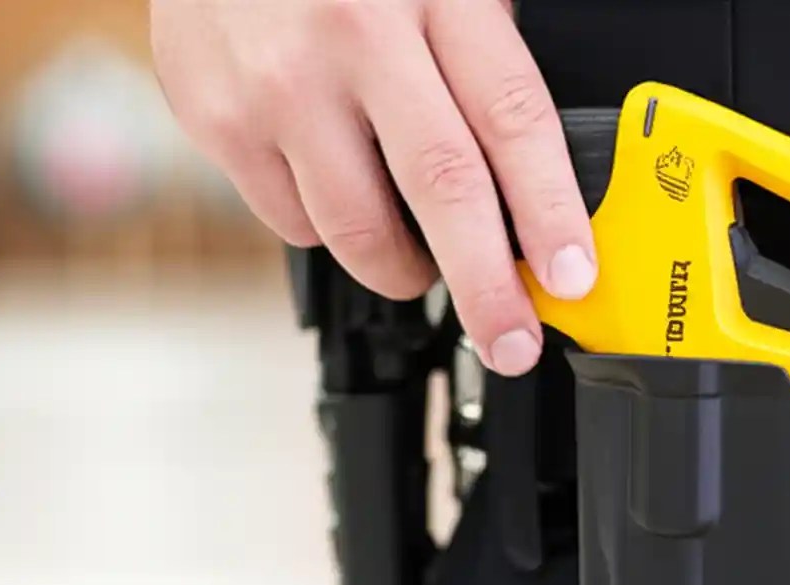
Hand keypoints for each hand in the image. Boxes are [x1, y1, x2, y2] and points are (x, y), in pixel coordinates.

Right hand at [151, 0, 596, 375]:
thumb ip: (485, 56)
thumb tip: (539, 180)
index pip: (512, 119)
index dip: (551, 211)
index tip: (572, 276)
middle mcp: (354, 36)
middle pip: (444, 191)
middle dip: (487, 289)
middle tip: (512, 343)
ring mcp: (278, 83)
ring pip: (359, 230)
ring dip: (405, 269)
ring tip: (421, 259)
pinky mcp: (216, 119)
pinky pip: (294, 222)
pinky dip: (332, 229)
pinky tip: (339, 187)